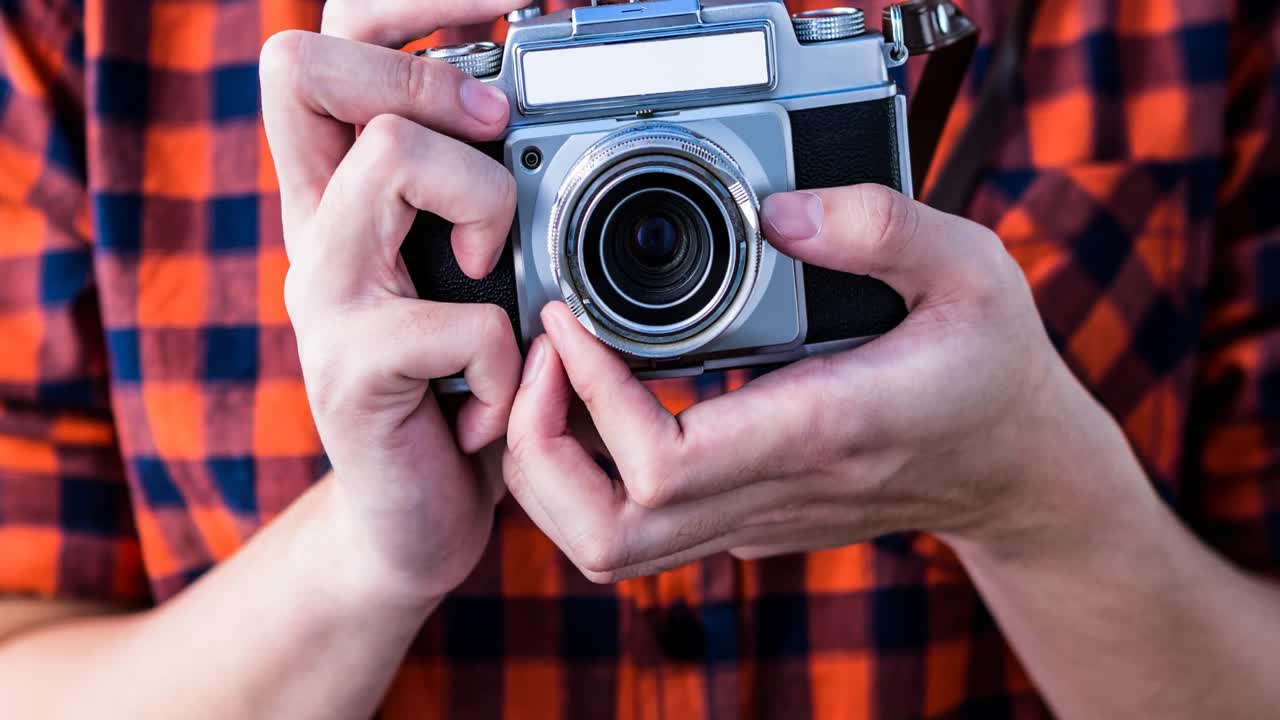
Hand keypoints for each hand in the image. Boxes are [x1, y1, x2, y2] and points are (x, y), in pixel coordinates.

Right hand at [259, 0, 528, 603]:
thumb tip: (556, 113)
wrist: (418, 516)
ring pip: (385, 160)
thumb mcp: (486, 272)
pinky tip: (495, 392)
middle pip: (304, 66)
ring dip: (482, 205)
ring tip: (500, 277)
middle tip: (494, 141)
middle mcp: (315, 225)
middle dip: (423, 80)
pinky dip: (504, 354)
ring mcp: (322, 297)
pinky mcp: (349, 374)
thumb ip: (494, 194)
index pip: (330, 40)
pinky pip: (456, 318)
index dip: (411, 0)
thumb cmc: (465, 382)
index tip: (515, 4)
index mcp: (345, 188)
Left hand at [504, 184, 1108, 581]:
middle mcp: (777, 490)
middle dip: (538, 448)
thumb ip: (878, 227)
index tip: (571, 320)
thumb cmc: (994, 368)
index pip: (664, 460)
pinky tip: (597, 400)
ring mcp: (756, 519)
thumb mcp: (969, 269)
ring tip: (556, 378)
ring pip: (609, 548)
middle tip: (543, 358)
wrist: (1017, 471)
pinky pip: (637, 527)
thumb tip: (776, 208)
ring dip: (550, 470)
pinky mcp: (745, 522)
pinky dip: (586, 473)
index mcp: (822, 430)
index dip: (592, 396)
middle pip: (608, 532)